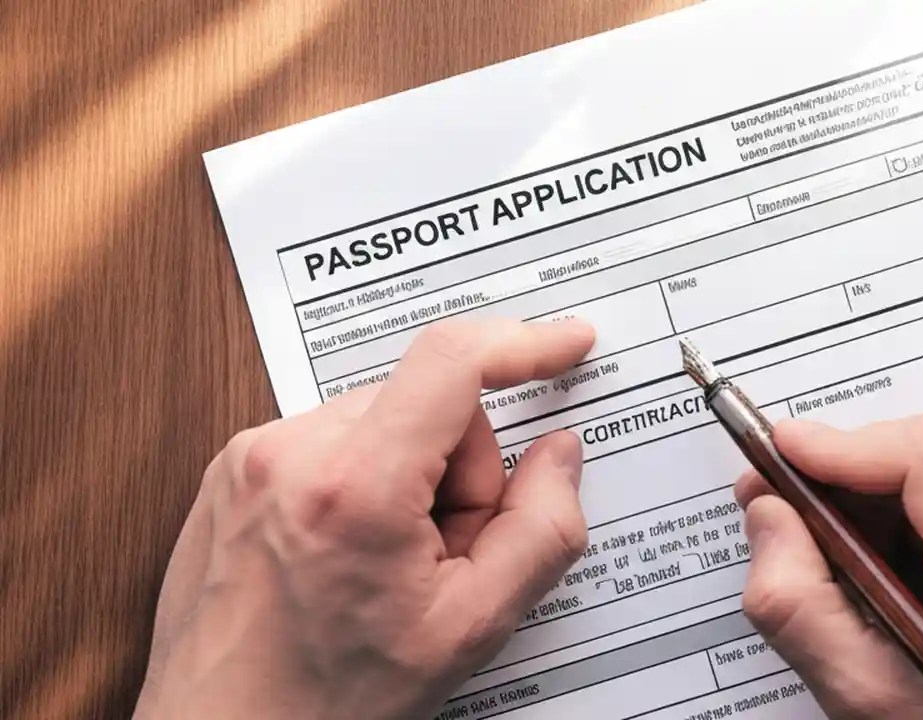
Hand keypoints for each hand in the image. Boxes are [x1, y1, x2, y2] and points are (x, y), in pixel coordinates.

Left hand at [135, 318, 595, 719]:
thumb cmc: (329, 698)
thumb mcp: (469, 629)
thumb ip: (541, 531)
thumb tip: (559, 455)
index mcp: (353, 487)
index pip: (451, 362)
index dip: (525, 344)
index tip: (567, 343)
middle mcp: (290, 453)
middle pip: (428, 405)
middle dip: (460, 472)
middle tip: (442, 555)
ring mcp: (253, 455)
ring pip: (384, 422)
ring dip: (410, 479)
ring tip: (387, 562)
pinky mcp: (235, 465)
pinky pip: (335, 439)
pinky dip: (364, 481)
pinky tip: (351, 550)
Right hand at [735, 415, 922, 719]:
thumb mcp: (864, 695)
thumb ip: (797, 602)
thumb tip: (768, 509)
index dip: (844, 444)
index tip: (781, 452)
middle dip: (847, 475)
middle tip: (784, 509)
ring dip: (874, 501)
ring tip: (838, 561)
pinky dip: (906, 520)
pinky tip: (883, 571)